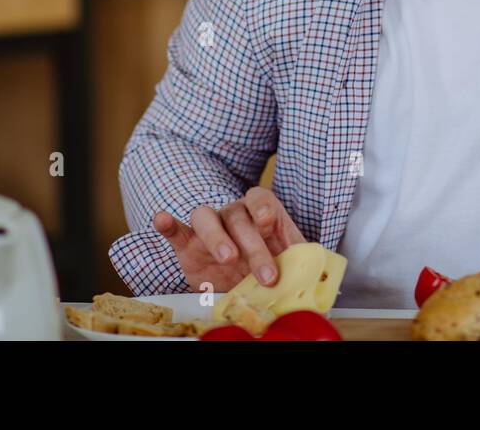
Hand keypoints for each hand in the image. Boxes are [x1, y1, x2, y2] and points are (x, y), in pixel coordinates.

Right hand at [153, 186, 306, 292]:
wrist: (243, 282)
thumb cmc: (268, 267)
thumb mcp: (289, 265)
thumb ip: (300, 265)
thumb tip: (317, 279)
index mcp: (260, 214)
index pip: (260, 197)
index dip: (263, 206)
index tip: (267, 221)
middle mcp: (233, 215)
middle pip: (238, 218)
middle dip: (254, 247)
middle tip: (266, 276)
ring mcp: (209, 228)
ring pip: (206, 217)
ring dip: (217, 235)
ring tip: (227, 257)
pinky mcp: (188, 245)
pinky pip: (176, 230)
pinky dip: (168, 224)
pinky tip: (162, 219)